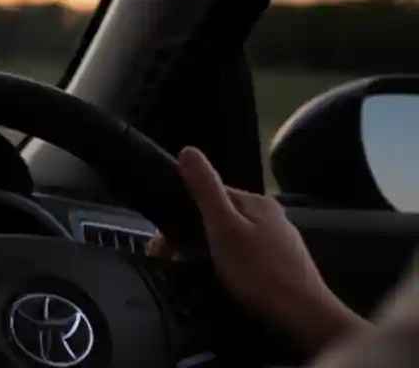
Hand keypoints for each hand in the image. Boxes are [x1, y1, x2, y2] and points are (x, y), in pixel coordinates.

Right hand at [150, 147, 369, 355]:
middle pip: (222, 215)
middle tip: (174, 260)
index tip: (164, 243)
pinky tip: (226, 280)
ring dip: (211, 249)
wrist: (305, 319)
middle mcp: (271, 214)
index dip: (182, 213)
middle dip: (195, 233)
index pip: (209, 192)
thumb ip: (206, 189)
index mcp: (255, 201)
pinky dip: (230, 263)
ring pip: (234, 236)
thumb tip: (188, 150)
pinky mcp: (285, 265)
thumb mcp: (224, 229)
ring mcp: (281, 240)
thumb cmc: (259, 273)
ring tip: (198, 271)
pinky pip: (247, 254)